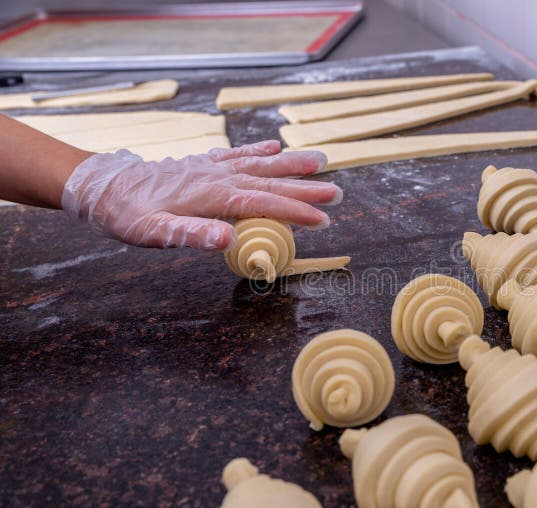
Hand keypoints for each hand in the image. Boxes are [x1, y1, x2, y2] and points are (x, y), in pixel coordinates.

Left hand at [61, 140, 341, 250]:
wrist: (106, 186)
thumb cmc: (129, 214)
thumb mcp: (153, 233)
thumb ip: (192, 235)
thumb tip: (229, 240)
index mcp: (212, 196)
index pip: (263, 204)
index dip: (295, 212)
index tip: (322, 220)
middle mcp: (218, 177)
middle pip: (270, 181)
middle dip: (306, 188)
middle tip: (337, 192)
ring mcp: (212, 167)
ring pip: (260, 163)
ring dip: (291, 163)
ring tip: (321, 160)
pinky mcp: (204, 163)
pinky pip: (238, 154)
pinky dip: (259, 149)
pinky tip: (274, 146)